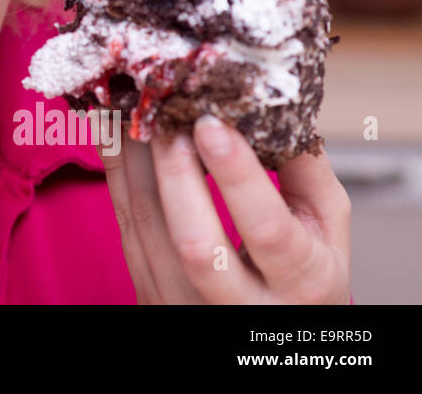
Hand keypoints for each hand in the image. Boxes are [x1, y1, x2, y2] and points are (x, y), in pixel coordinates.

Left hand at [101, 115, 351, 303]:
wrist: (270, 334)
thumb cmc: (304, 274)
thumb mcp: (328, 230)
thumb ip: (308, 173)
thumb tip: (276, 111)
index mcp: (299, 284)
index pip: (267, 230)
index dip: (236, 175)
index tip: (211, 124)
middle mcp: (238, 302)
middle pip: (196, 243)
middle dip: (175, 172)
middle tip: (165, 114)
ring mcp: (184, 302)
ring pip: (146, 229)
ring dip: (133, 162)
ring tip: (132, 109)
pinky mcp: (147, 291)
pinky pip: (124, 225)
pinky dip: (116, 173)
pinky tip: (115, 134)